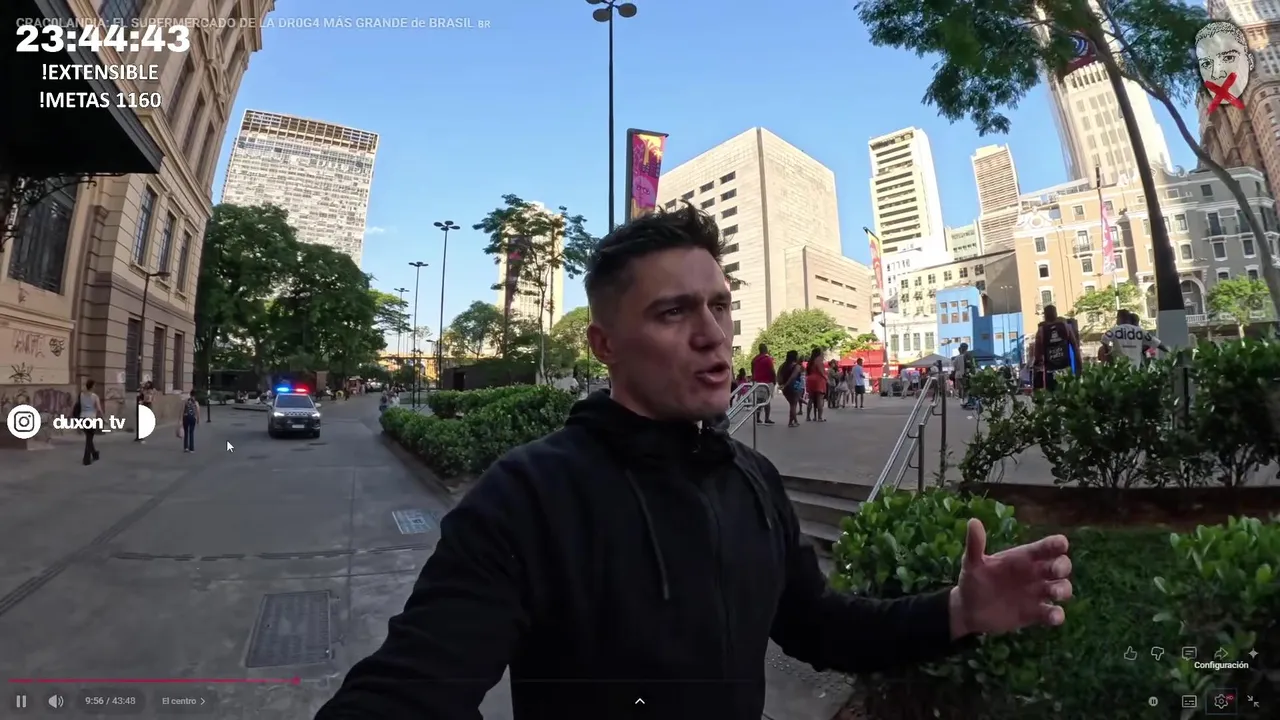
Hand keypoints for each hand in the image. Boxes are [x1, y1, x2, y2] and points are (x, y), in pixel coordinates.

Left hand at [948, 519, 1072, 638]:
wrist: (969, 610)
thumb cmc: (973, 581)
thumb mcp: (972, 563)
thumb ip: (975, 545)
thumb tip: (973, 521)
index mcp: (1022, 558)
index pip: (1044, 547)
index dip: (1056, 544)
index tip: (1061, 543)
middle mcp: (1034, 574)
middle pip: (1060, 565)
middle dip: (1063, 566)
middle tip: (1056, 571)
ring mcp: (1037, 593)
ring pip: (1062, 587)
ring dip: (1063, 589)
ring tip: (1054, 593)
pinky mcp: (1036, 613)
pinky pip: (1053, 613)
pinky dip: (1057, 615)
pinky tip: (1053, 617)